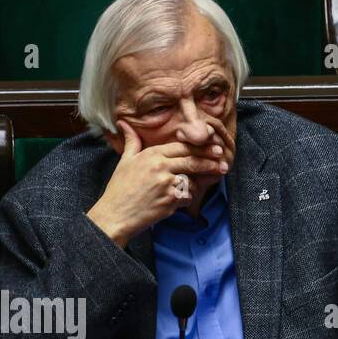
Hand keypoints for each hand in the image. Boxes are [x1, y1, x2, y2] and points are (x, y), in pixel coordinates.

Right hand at [86, 121, 228, 246]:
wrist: (114, 215)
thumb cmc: (120, 189)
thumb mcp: (125, 162)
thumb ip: (132, 142)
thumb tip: (124, 123)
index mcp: (152, 154)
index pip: (183, 146)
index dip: (201, 147)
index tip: (216, 147)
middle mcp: (160, 166)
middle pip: (193, 160)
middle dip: (210, 161)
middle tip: (223, 163)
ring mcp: (166, 183)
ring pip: (192, 179)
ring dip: (194, 184)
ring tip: (193, 185)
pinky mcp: (170, 200)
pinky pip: (188, 196)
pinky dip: (186, 198)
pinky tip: (175, 201)